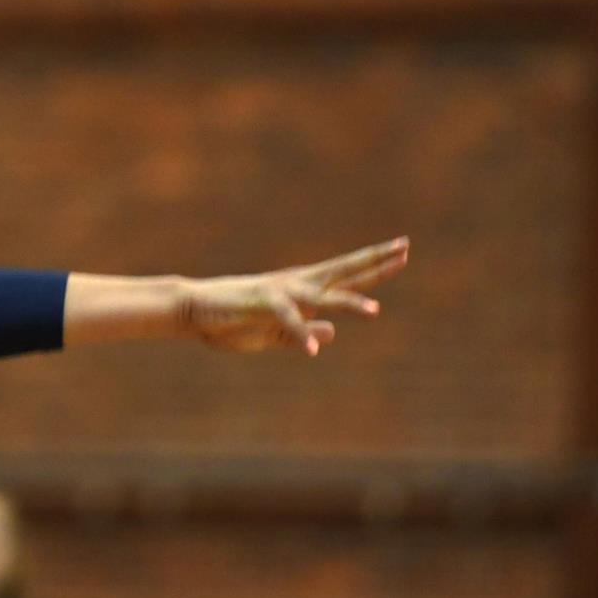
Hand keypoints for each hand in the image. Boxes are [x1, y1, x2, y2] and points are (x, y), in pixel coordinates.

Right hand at [182, 236, 408, 354]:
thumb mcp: (272, 334)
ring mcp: (281, 292)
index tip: (402, 252)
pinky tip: (313, 351)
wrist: (192, 309)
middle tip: (404, 247)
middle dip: (375, 261)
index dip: (375, 266)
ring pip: (321, 296)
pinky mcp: (263, 305)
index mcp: (301, 290)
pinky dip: (300, 333)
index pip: (345, 275)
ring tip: (375, 312)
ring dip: (347, 304)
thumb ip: (302, 332)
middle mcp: (297, 284)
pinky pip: (287, 321)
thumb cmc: (230, 320)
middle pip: (343, 271)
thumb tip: (333, 332)